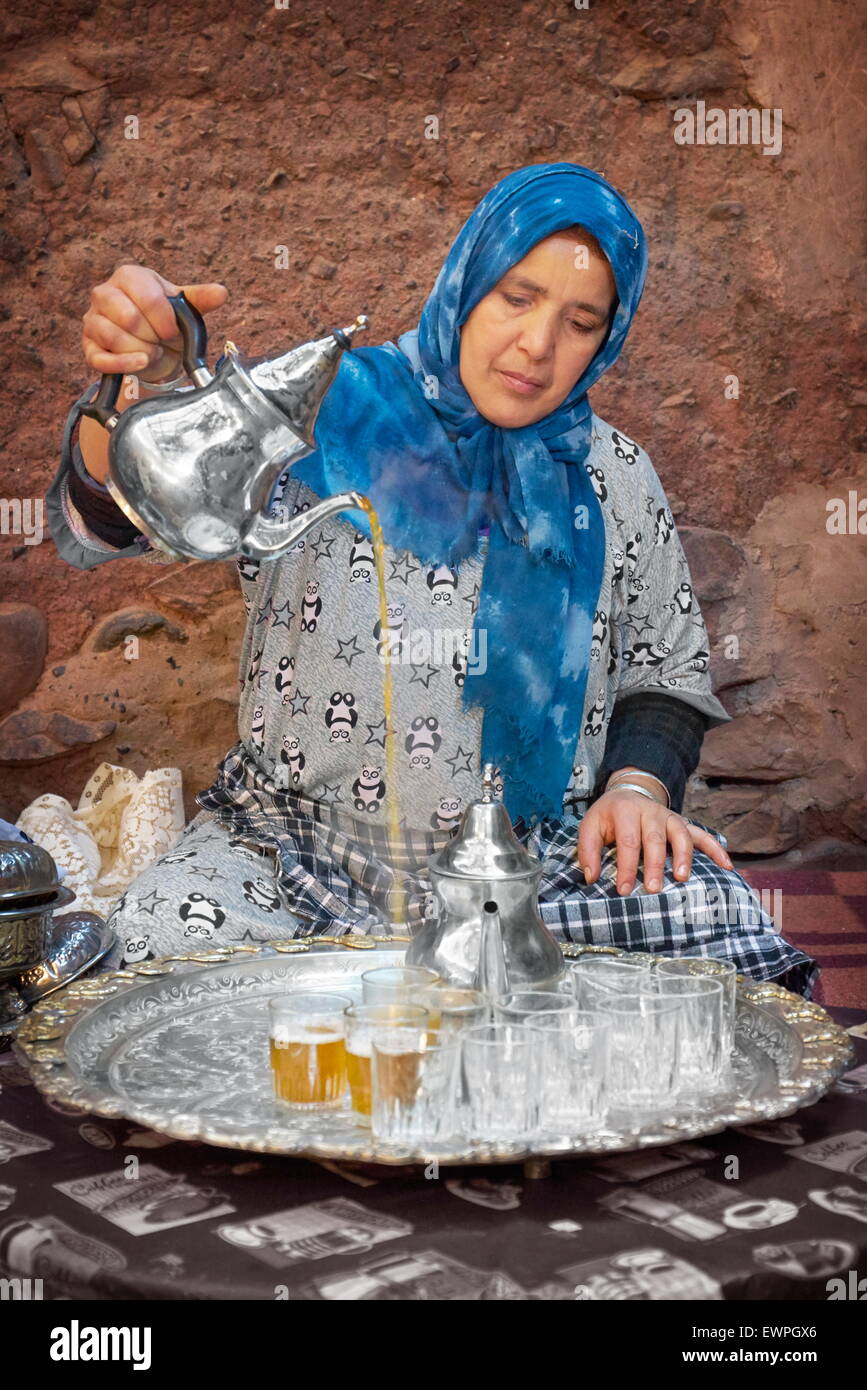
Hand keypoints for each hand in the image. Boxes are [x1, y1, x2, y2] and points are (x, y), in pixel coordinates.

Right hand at [82, 263, 227, 383]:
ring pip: (114, 337)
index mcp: (129, 276)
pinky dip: (124, 364)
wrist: (154, 347)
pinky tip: (141, 363)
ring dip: (141, 351)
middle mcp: (104, 293)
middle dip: (153, 337)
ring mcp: (93, 320)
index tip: (174, 331)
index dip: (166, 321)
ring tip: (152, 351)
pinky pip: (100, 359)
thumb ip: (201, 299)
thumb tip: (221, 293)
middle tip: (162, 341)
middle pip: (129, 318)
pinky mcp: (89, 347)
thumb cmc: (166, 321)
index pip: (148, 298)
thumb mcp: (185, 308)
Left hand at [577, 787, 733, 895]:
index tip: (623, 890)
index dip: (626, 867)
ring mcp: (669, 817)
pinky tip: (726, 865)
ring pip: (681, 835)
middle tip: (653, 889)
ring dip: (684, 856)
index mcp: (625, 810)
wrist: (627, 793)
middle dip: (654, 865)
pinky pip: (702, 834)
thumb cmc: (608, 817)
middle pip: (655, 839)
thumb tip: (592, 877)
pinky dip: (715, 848)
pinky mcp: (682, 823)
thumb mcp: (590, 827)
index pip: (628, 841)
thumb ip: (588, 851)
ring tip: (682, 878)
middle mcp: (650, 811)